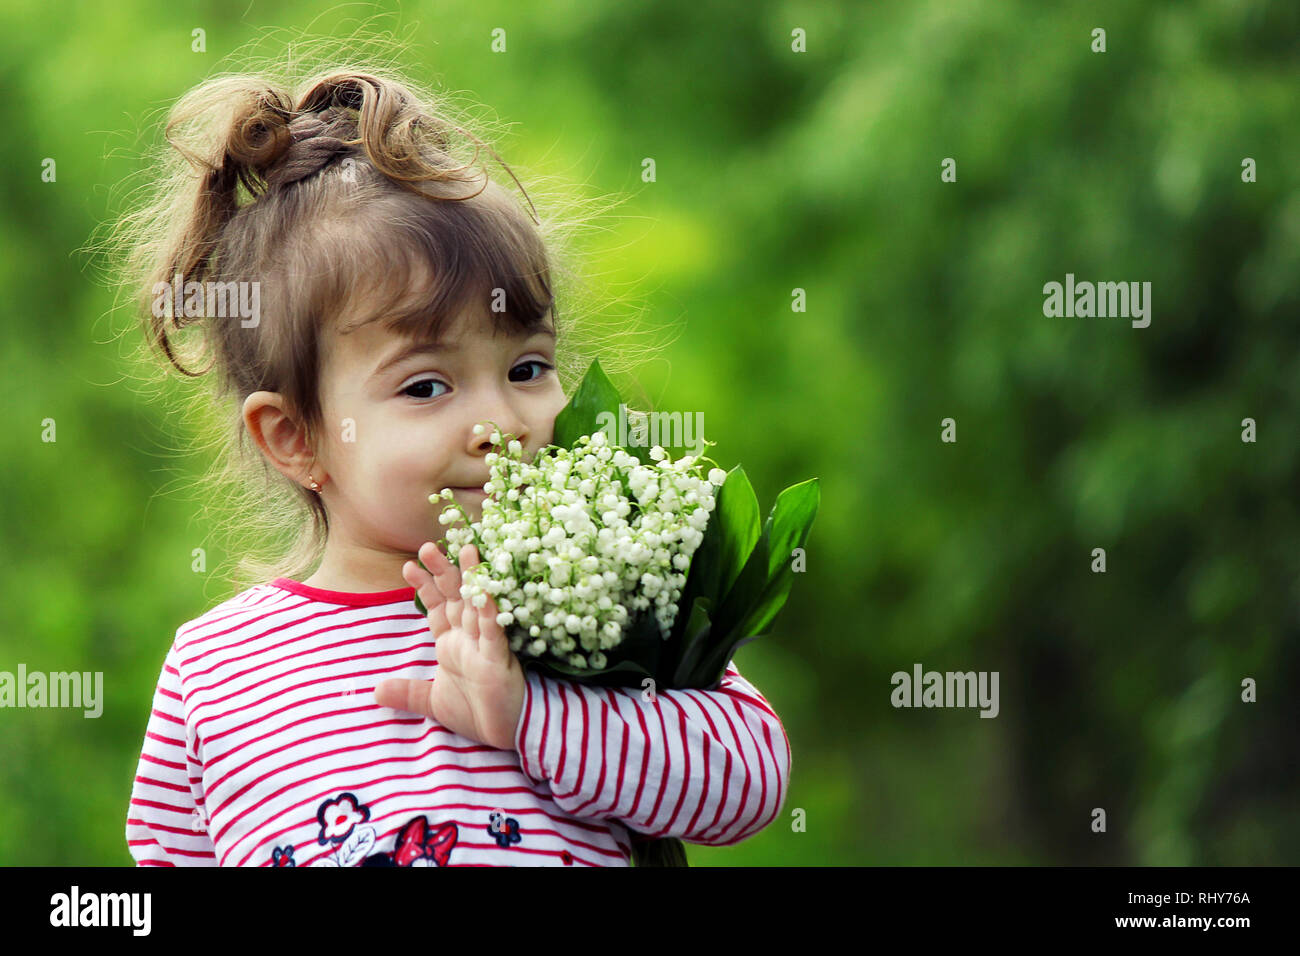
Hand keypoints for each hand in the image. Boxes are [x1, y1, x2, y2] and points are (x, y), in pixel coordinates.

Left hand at [374, 541, 525, 750]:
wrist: (507, 732)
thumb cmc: (476, 713)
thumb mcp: (433, 703)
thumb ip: (407, 693)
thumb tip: (375, 692)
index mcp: (453, 644)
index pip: (437, 607)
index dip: (424, 586)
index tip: (409, 566)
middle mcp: (469, 638)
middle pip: (455, 597)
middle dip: (443, 571)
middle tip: (427, 546)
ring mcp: (485, 645)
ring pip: (478, 606)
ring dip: (472, 580)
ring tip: (467, 551)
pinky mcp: (499, 659)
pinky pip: (494, 633)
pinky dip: (490, 613)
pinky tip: (486, 594)